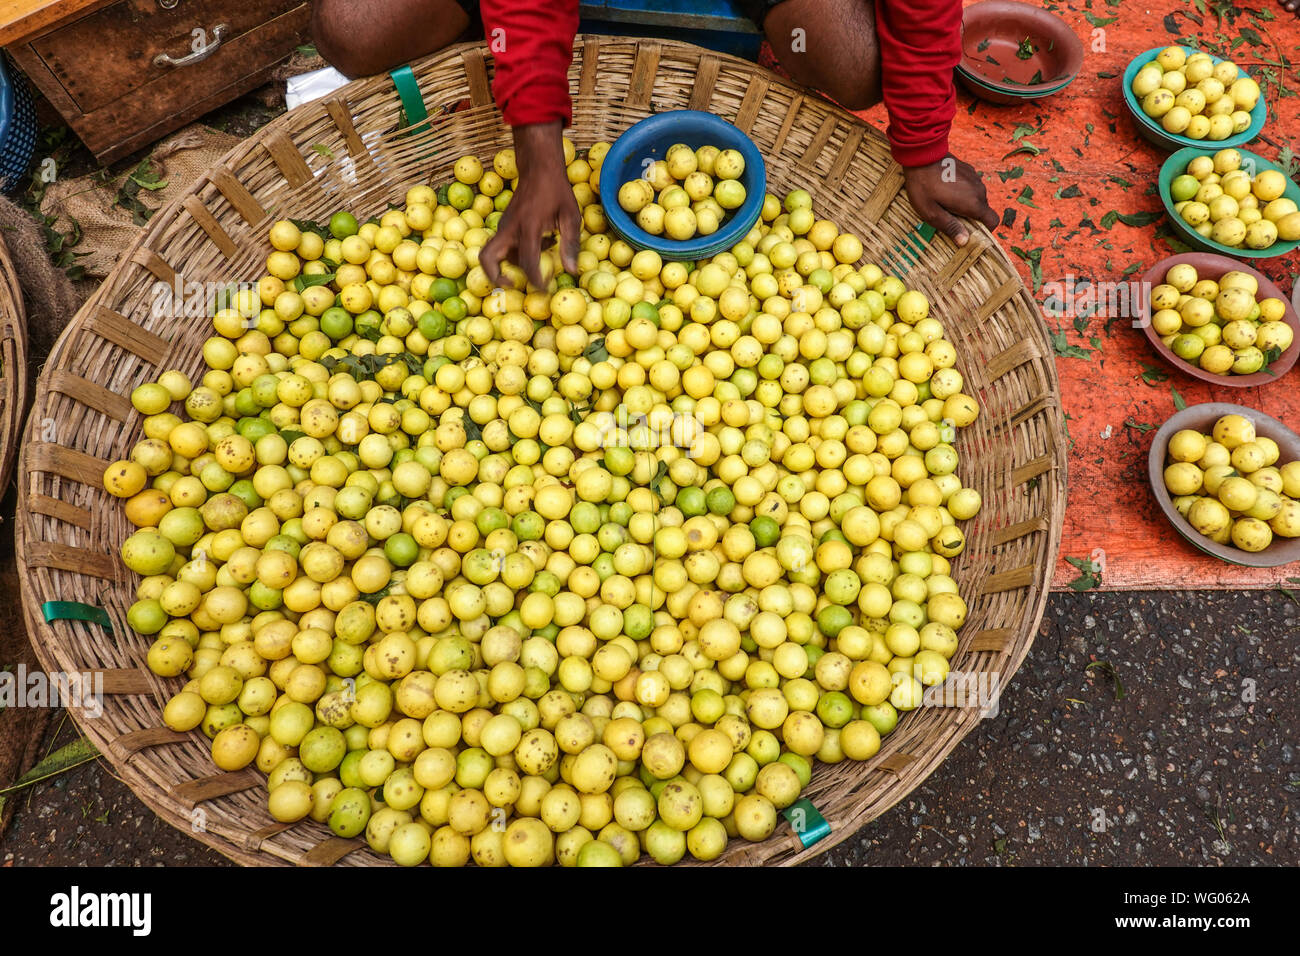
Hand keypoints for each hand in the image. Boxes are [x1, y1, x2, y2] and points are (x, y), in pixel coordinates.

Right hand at [480, 121, 580, 288]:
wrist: (538, 168)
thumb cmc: (557, 191)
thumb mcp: (571, 216)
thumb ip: (570, 244)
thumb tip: (571, 271)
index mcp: (528, 226)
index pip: (526, 260)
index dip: (535, 279)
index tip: (544, 288)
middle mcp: (510, 228)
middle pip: (487, 259)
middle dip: (496, 277)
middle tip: (515, 284)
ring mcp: (503, 226)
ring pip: (495, 254)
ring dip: (512, 264)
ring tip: (541, 258)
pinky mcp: (504, 225)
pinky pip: (503, 246)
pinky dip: (516, 253)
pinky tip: (541, 244)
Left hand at [903, 154, 998, 246]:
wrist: (922, 155)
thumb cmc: (924, 187)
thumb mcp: (931, 213)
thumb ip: (950, 227)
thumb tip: (964, 241)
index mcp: (973, 203)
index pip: (993, 221)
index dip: (985, 230)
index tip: (969, 231)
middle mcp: (979, 190)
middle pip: (982, 211)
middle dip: (969, 217)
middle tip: (948, 216)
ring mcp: (975, 179)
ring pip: (976, 199)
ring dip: (965, 204)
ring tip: (944, 201)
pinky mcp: (969, 171)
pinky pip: (970, 187)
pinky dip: (963, 192)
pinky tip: (945, 189)